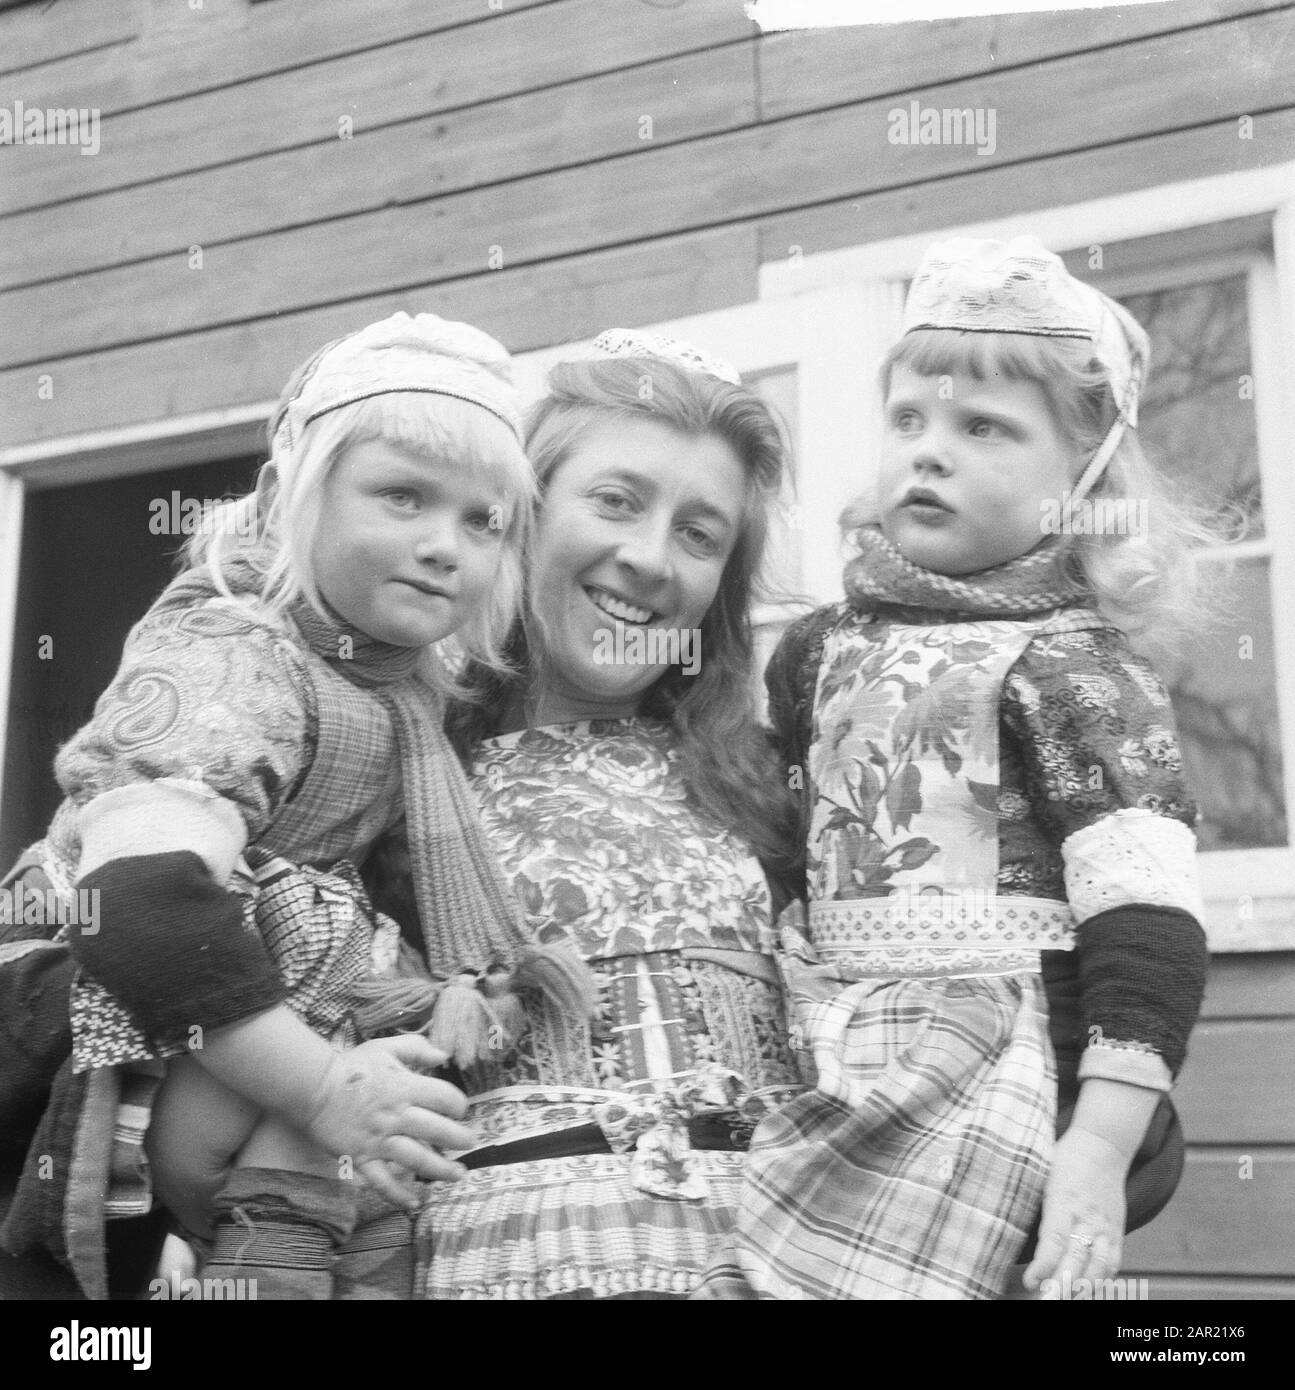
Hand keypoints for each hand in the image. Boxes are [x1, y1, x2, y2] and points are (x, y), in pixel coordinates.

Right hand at [301, 1034, 475, 1209]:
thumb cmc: (351, 1066)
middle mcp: (397, 1115)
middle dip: (460, 1139)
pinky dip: (398, 1196)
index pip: (445, 1098)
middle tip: (471, 1143)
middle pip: (437, 1131)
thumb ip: (416, 1048)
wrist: (312, 1087)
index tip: (460, 1109)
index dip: (458, 1104)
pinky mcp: (361, 1158)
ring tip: (458, 1175)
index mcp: (405, 1087)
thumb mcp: (385, 1047)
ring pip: (416, 1160)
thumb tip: (444, 1054)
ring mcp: (379, 1140)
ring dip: (441, 1170)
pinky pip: (382, 1182)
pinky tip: (414, 1204)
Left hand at [1023, 1124, 1127, 1297]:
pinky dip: (1101, 1280)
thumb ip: (1030, 1199)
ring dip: (1083, 1289)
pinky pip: (1112, 1262)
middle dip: (1062, 1285)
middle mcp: (1087, 1216)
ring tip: (1065, 1301)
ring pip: (1099, 1266)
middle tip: (1046, 1301)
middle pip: (1077, 1259)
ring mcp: (1105, 1226)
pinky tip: (1086, 1292)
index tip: (1031, 1281)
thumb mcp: (1041, 1172)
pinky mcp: (1117, 1231)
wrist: (1103, 1144)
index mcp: (1064, 1199)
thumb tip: (1003, 1221)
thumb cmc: (1065, 1158)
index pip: (1055, 1238)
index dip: (1044, 1264)